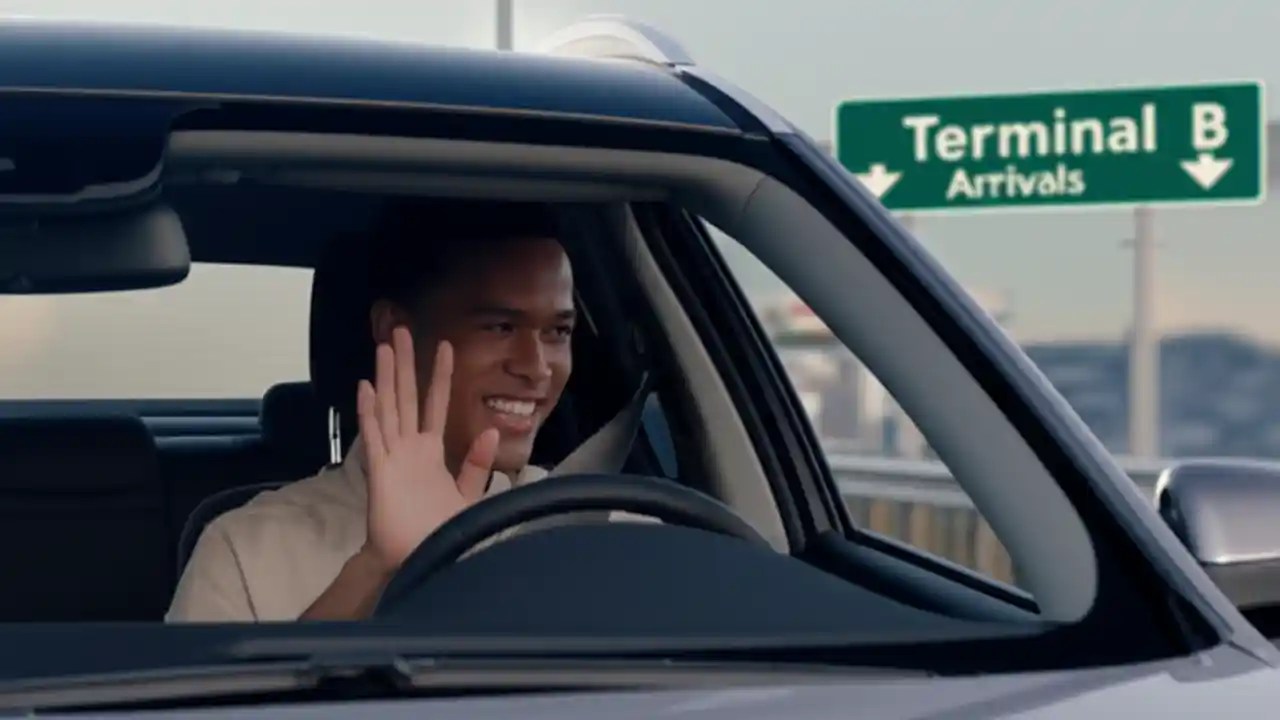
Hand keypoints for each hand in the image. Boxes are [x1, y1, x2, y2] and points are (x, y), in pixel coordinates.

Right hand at [356, 326, 498, 574]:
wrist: (419, 563)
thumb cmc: (439, 533)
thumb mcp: (468, 494)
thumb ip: (477, 463)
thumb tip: (489, 429)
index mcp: (429, 454)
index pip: (435, 406)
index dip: (440, 377)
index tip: (445, 347)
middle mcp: (408, 450)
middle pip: (406, 397)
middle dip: (404, 364)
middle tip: (401, 330)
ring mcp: (392, 458)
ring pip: (389, 408)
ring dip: (386, 377)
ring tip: (384, 345)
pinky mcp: (381, 473)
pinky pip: (374, 437)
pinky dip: (370, 413)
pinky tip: (367, 387)